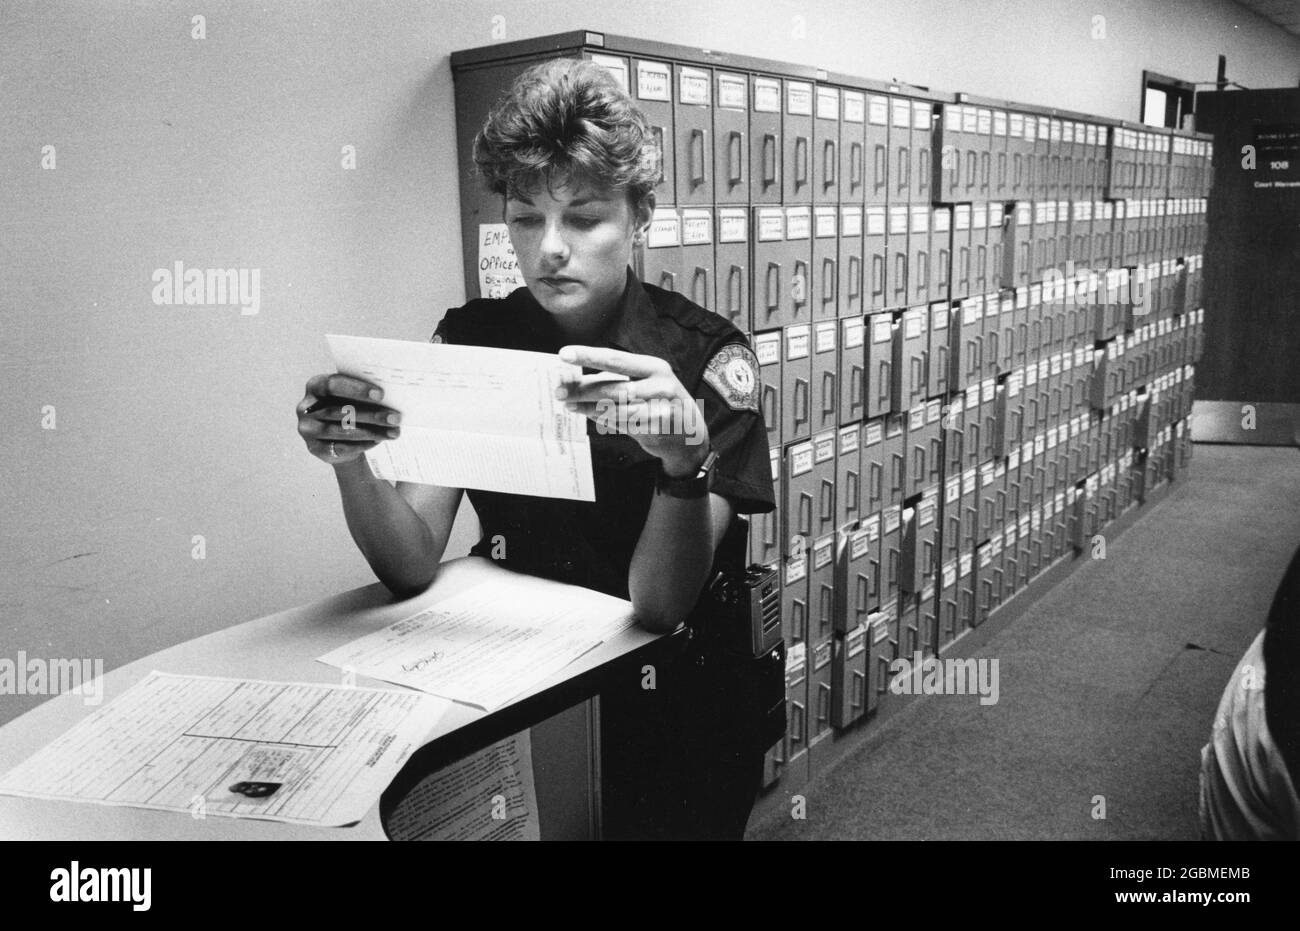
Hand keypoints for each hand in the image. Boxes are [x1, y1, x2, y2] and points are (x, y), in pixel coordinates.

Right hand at [296, 374, 401, 465]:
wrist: (341, 436)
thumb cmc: (351, 408)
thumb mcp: (354, 397)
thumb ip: (364, 394)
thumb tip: (392, 397)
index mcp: (315, 386)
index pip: (333, 385)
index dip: (356, 389)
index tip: (381, 394)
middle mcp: (306, 408)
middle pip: (340, 410)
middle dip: (371, 414)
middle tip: (395, 417)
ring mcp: (308, 429)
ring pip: (342, 430)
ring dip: (372, 431)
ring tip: (394, 431)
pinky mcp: (314, 448)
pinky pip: (341, 447)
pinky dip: (363, 444)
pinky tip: (379, 441)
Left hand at [555, 346, 708, 477]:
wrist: (690, 435)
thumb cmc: (659, 403)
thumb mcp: (643, 384)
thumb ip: (611, 380)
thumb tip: (573, 380)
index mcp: (654, 367)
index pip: (615, 360)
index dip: (588, 356)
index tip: (564, 354)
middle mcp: (660, 384)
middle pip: (612, 387)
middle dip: (582, 390)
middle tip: (559, 392)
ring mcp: (660, 407)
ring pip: (615, 408)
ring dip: (589, 408)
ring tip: (570, 406)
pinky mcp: (657, 428)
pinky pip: (622, 424)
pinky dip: (604, 420)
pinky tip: (592, 415)